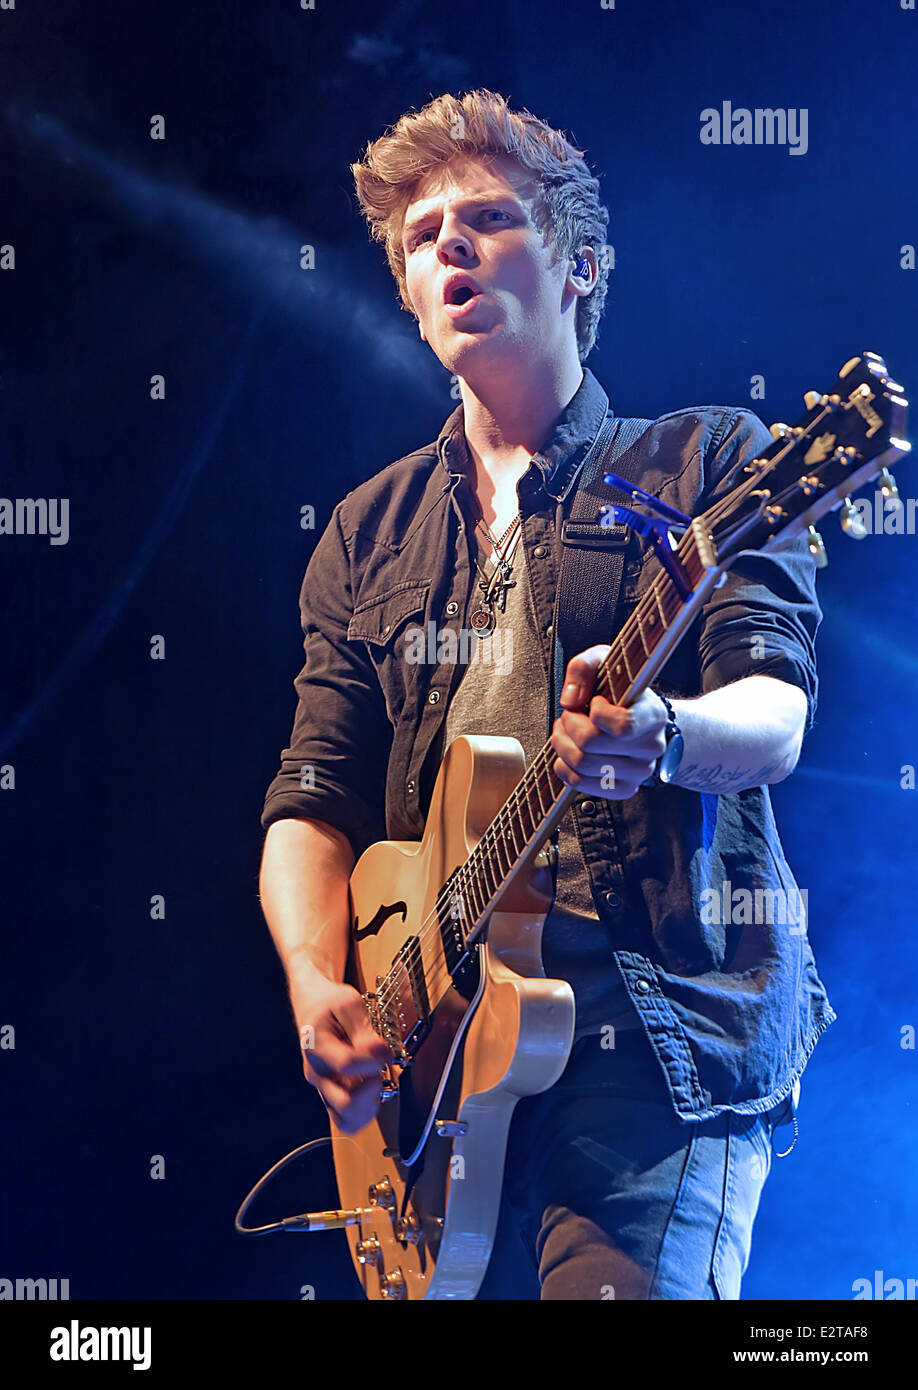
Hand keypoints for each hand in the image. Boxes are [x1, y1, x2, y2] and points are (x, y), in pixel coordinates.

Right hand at [290, 975, 394, 1134]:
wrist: (315, 1009)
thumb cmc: (330, 1005)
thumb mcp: (348, 1003)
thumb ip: (363, 1029)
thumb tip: (380, 1052)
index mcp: (317, 1046)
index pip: (346, 1064)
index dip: (373, 1060)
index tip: (385, 1050)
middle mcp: (318, 1074)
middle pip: (345, 1103)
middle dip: (371, 1088)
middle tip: (378, 1067)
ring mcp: (324, 1088)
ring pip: (346, 1119)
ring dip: (369, 1105)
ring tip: (375, 1080)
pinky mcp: (331, 1096)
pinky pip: (348, 1121)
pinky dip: (365, 1112)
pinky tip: (372, 1092)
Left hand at [549, 644, 668, 798]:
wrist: (640, 719)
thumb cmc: (621, 692)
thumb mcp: (605, 663)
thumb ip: (584, 667)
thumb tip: (571, 700)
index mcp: (653, 716)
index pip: (623, 725)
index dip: (597, 712)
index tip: (596, 701)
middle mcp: (650, 747)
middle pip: (590, 743)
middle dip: (569, 723)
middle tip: (570, 714)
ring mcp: (639, 772)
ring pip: (581, 764)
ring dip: (562, 744)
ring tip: (566, 731)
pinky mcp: (623, 789)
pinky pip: (580, 784)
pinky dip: (564, 767)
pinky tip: (568, 752)